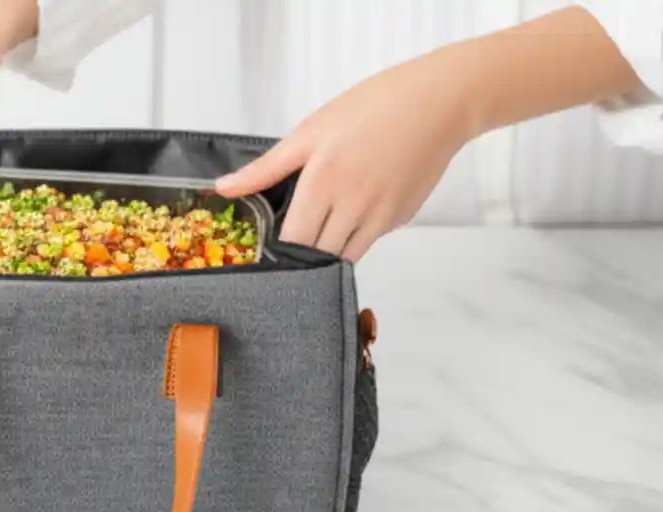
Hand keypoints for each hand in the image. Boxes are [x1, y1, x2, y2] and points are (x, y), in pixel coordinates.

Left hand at [215, 51, 475, 260]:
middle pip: (317, 257)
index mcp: (323, 184)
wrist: (438, 103)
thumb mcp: (309, 132)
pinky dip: (354, 237)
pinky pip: (369, 241)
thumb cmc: (372, 108)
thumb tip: (224, 188)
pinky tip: (352, 213)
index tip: (265, 251)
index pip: (292, 242)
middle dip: (300, 257)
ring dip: (327, 252)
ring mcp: (380, 218)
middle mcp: (353, 208)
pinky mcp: (400, 220)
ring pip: (344, 257)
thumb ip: (265, 168)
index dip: (276, 252)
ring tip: (317, 234)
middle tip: (288, 246)